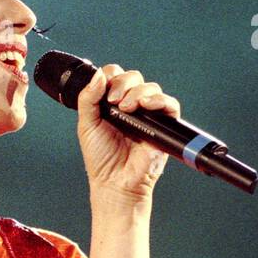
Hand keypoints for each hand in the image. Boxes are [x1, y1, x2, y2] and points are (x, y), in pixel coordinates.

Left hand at [76, 64, 181, 200]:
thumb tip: (98, 75)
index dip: (111, 76)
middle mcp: (131, 106)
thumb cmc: (101, 158)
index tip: (103, 93)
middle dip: (123, 84)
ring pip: (151, 87)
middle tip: (113, 101)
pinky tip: (146, 105)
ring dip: (137, 92)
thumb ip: (88, 98)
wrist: (114, 181)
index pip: (115, 76)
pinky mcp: (163, 126)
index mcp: (112, 103)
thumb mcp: (86, 124)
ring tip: (126, 108)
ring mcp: (148, 114)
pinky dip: (160, 100)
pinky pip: (170, 105)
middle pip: (134, 77)